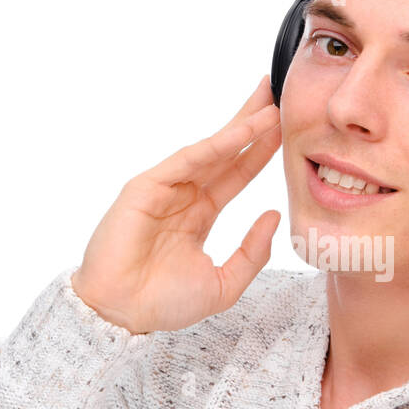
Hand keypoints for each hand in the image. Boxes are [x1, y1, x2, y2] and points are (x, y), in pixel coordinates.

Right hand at [70, 74, 282, 333]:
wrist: (122, 315)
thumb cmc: (164, 302)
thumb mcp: (224, 283)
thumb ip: (252, 252)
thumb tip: (274, 215)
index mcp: (199, 215)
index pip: (237, 174)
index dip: (260, 151)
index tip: (286, 129)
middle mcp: (184, 196)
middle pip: (226, 151)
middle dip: (251, 123)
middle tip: (278, 94)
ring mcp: (165, 188)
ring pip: (211, 150)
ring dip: (241, 127)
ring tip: (270, 106)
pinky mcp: (147, 186)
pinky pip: (189, 160)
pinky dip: (218, 144)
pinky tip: (244, 131)